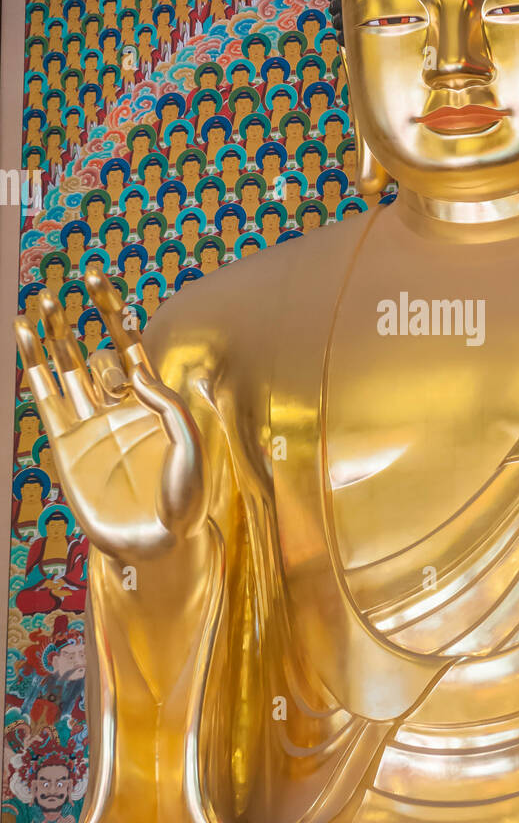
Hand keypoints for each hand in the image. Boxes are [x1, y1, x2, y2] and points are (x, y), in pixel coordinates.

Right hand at [14, 268, 207, 563]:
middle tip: (64, 282)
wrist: (157, 543)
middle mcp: (118, 406)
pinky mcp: (65, 445)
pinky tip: (25, 337)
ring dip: (52, 334)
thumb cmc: (185, 498)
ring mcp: (89, 424)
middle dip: (80, 316)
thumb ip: (168, 405)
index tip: (101, 279)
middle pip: (92, 349)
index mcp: (151, 401)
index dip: (114, 312)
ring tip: (39, 301)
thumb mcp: (189, 445)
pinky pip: (45, 397)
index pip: (130, 346)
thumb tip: (135, 372)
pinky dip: (33, 366)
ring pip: (65, 367)